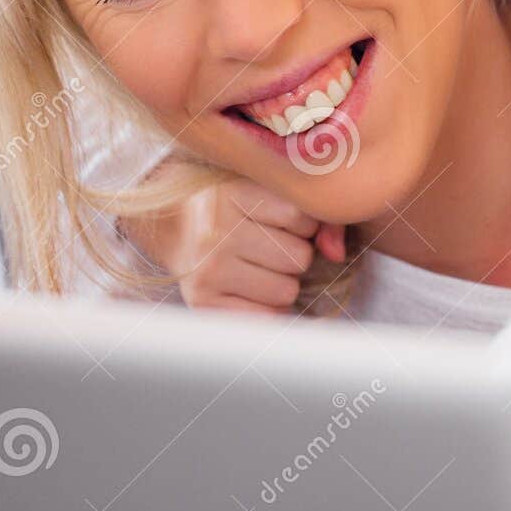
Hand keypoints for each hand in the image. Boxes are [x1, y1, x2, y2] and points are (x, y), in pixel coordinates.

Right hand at [119, 169, 345, 313]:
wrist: (174, 226)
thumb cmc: (235, 207)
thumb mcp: (267, 192)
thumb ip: (314, 214)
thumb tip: (337, 253)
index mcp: (232, 193)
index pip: (301, 217)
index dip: (304, 224)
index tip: (284, 221)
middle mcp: (216, 231)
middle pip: (299, 258)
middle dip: (295, 256)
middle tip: (271, 247)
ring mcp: (207, 270)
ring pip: (287, 290)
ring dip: (284, 283)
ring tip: (260, 268)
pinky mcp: (203, 303)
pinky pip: (267, 317)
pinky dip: (269, 308)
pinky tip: (253, 290)